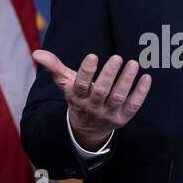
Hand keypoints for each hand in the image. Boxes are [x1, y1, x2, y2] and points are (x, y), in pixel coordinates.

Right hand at [32, 50, 151, 151]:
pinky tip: (146, 77)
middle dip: (109, 74)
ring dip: (126, 81)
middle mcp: (92, 107)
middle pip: (101, 92)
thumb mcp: (65, 83)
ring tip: (133, 63)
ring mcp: (108, 114)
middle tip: (117, 57)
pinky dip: (141, 93)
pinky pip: (133, 106)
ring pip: (118, 98)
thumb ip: (54, 67)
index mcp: (77, 97)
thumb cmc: (78, 97)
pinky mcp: (122, 118)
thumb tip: (36, 53)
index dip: (86, 71)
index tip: (92, 56)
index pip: (81, 85)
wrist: (87, 128)